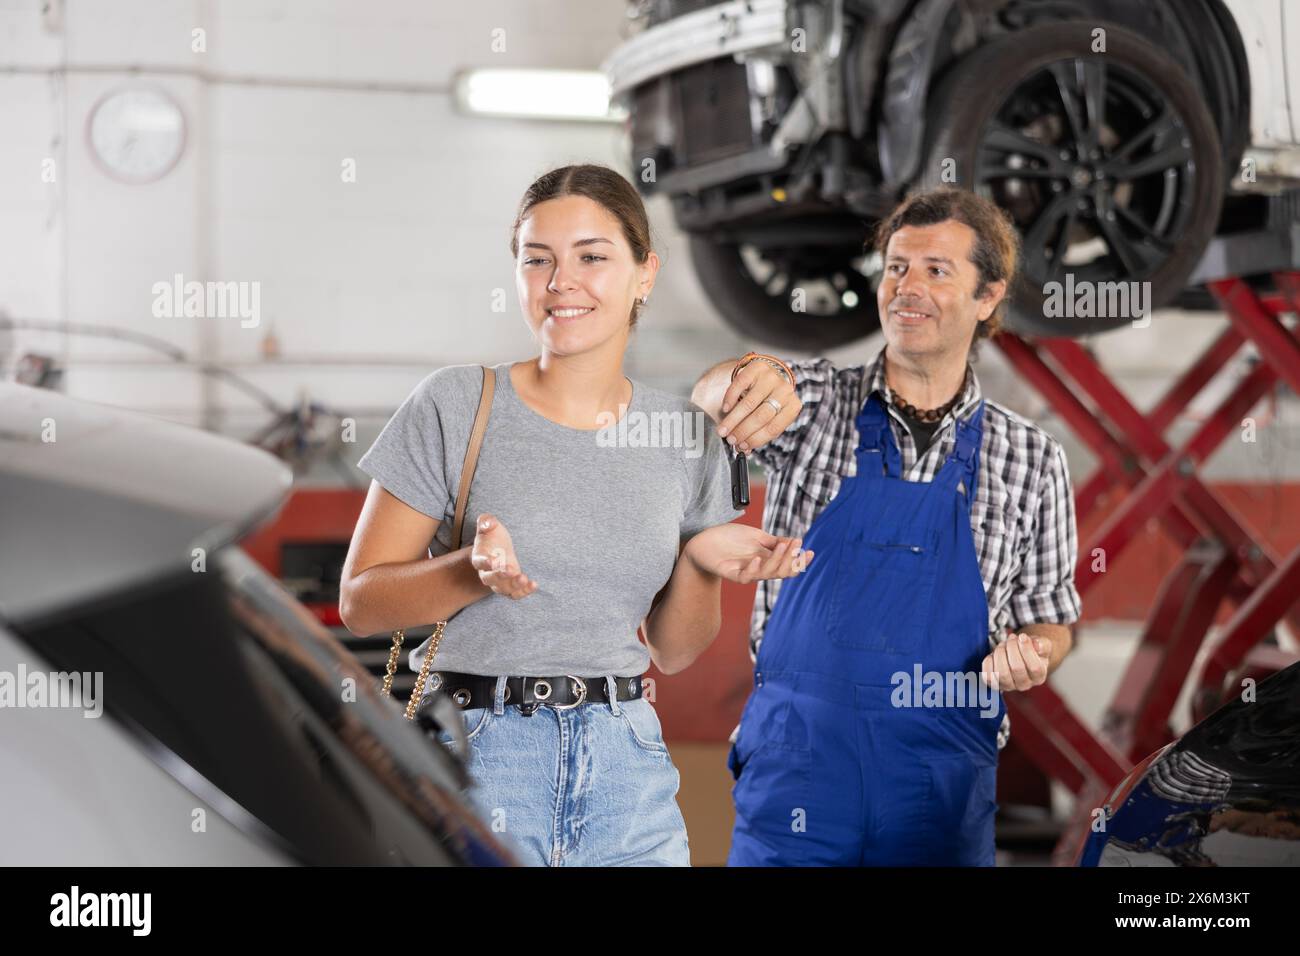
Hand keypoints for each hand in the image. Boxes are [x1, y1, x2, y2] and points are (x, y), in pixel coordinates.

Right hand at [471, 513, 537, 598]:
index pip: (479, 562)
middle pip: (490, 579)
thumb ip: (486, 521)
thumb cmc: (492, 536)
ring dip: (513, 586)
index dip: (484, 563)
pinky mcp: (510, 586)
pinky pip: (515, 594)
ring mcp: (498, 582)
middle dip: (500, 576)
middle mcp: (486, 573)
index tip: (492, 561)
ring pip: (503, 589)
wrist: (497, 549)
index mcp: (479, 557)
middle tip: (512, 570)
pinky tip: (534, 585)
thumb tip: (486, 522)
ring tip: (524, 578)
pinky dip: (524, 592)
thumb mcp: (489, 524)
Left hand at [685, 523, 813, 584]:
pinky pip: (744, 577)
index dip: (800, 561)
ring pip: (766, 574)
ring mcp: (745, 572)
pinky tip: (758, 558)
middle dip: (791, 560)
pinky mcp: (731, 573)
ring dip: (777, 561)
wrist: (704, 542)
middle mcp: (759, 568)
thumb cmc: (730, 539)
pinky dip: (753, 569)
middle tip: (795, 546)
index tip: (810, 551)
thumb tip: (795, 541)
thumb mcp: (756, 536)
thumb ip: (773, 541)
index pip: (787, 565)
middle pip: (780, 572)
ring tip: (783, 546)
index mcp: (766, 560)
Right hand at [717, 358, 800, 453]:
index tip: (741, 446)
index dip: (755, 439)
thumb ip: (758, 432)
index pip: (773, 428)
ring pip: (749, 403)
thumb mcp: (769, 416)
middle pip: (761, 416)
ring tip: (723, 429)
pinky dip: (731, 398)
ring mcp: (771, 377)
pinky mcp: (757, 367)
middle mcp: (785, 390)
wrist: (768, 374)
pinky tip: (726, 408)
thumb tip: (744, 450)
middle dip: (743, 430)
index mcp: (792, 406)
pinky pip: (740, 385)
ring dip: (733, 419)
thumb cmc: (768, 400)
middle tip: (730, 439)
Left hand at [981, 633, 1051, 691]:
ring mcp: (1008, 686)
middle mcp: (1024, 684)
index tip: (1022, 636)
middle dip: (1012, 648)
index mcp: (1039, 676)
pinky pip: (988, 676)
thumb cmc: (1031, 650)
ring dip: (1000, 653)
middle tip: (1012, 638)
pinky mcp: (994, 684)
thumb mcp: (1041, 645)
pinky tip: (994, 655)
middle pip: (1017, 668)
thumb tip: (1037, 645)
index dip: (1027, 650)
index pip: (1035, 667)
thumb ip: (1042, 644)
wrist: (1019, 656)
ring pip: (1001, 672)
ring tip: (1003, 645)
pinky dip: (988, 662)